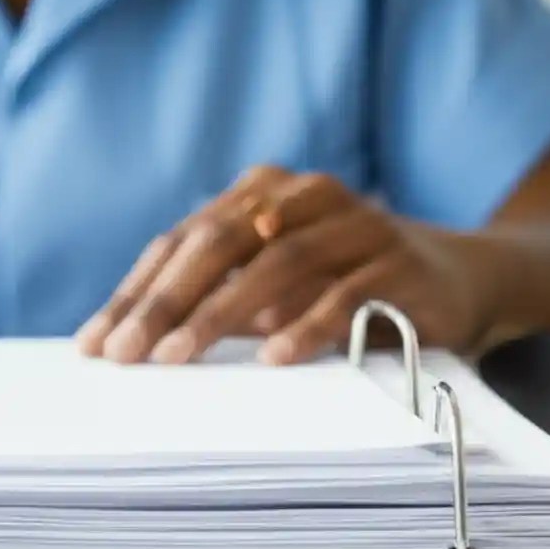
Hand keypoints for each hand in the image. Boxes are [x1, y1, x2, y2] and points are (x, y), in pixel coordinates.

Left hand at [76, 166, 501, 364]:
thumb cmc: (336, 282)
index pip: (182, 241)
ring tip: (180, 355)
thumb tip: (130, 339)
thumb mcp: (267, 283)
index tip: (97, 343)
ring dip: (222, 313)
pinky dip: (307, 324)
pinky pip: (347, 292)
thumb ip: (211, 296)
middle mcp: (303, 196)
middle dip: (165, 302)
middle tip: (128, 353)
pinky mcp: (400, 262)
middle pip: (219, 243)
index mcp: (260, 192)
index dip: (136, 292)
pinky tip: (274, 356)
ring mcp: (355, 223)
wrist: (452, 276)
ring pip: (277, 262)